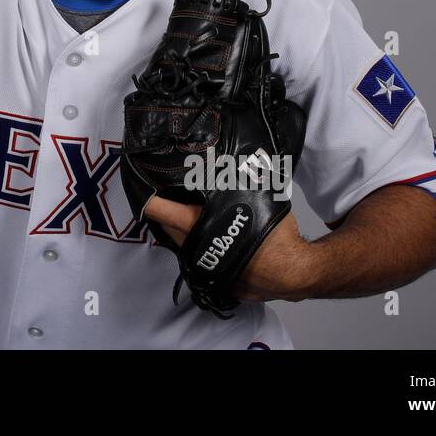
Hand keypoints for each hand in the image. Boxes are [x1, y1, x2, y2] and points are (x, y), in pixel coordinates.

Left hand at [143, 196, 311, 302]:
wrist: (293, 272)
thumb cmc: (275, 234)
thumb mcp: (255, 195)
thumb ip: (234, 180)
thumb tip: (230, 159)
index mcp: (196, 224)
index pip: (158, 209)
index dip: (147, 197)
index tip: (142, 185)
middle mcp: (193, 245)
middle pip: (166, 224)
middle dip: (165, 208)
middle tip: (171, 192)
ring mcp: (202, 264)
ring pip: (181, 241)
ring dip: (182, 227)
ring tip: (191, 210)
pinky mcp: (214, 276)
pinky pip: (197, 256)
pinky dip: (198, 243)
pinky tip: (210, 233)